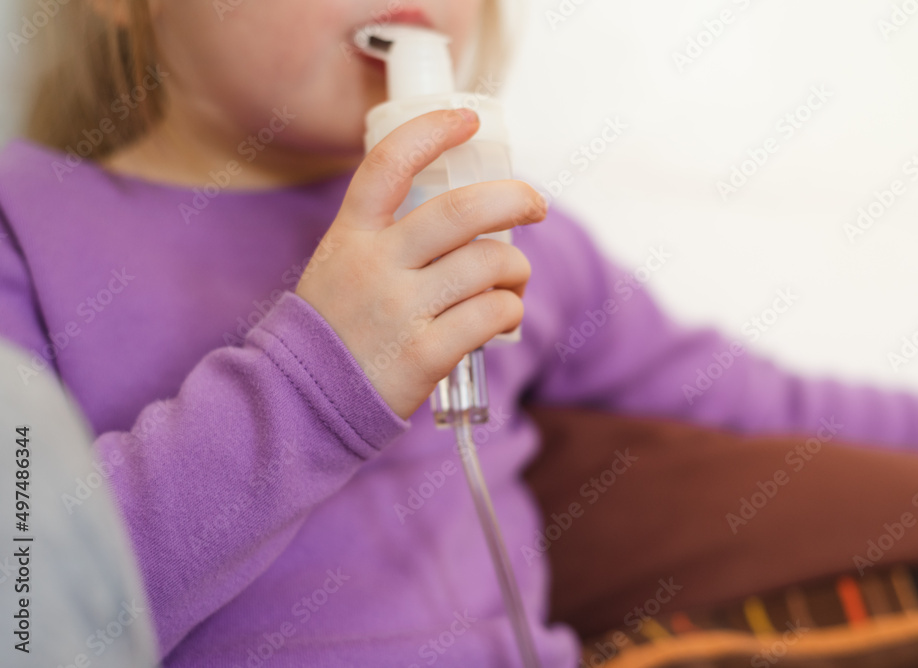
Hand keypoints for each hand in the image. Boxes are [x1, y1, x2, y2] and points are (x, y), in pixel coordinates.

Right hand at [295, 108, 547, 419]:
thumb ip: (386, 234)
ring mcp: (400, 310)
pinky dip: (510, 310)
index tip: (469, 119)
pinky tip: (503, 315)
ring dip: (517, 270)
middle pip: (462, 211)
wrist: (304, 398)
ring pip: (488, 265)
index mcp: (351, 234)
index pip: (389, 163)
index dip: (432, 131)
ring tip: (514, 281)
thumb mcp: (340, 263)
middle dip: (514, 199)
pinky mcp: (425, 354)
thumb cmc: (336, 326)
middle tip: (535, 205)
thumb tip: (464, 211)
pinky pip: (492, 315)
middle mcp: (375, 264)